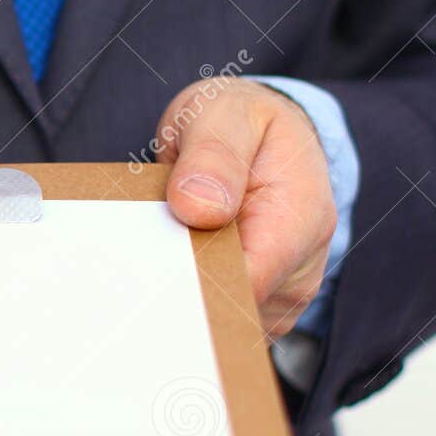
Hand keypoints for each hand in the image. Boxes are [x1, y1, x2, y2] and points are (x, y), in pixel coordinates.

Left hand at [154, 78, 337, 337]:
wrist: (261, 136)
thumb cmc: (241, 123)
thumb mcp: (223, 115)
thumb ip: (213, 155)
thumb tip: (199, 206)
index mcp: (300, 218)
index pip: (246, 281)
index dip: (194, 285)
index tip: (149, 275)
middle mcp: (300, 267)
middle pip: (230, 309)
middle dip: (181, 293)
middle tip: (134, 266)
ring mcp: (282, 292)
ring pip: (220, 320)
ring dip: (181, 296)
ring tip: (156, 256)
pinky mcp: (259, 303)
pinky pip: (217, 320)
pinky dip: (187, 300)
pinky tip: (167, 272)